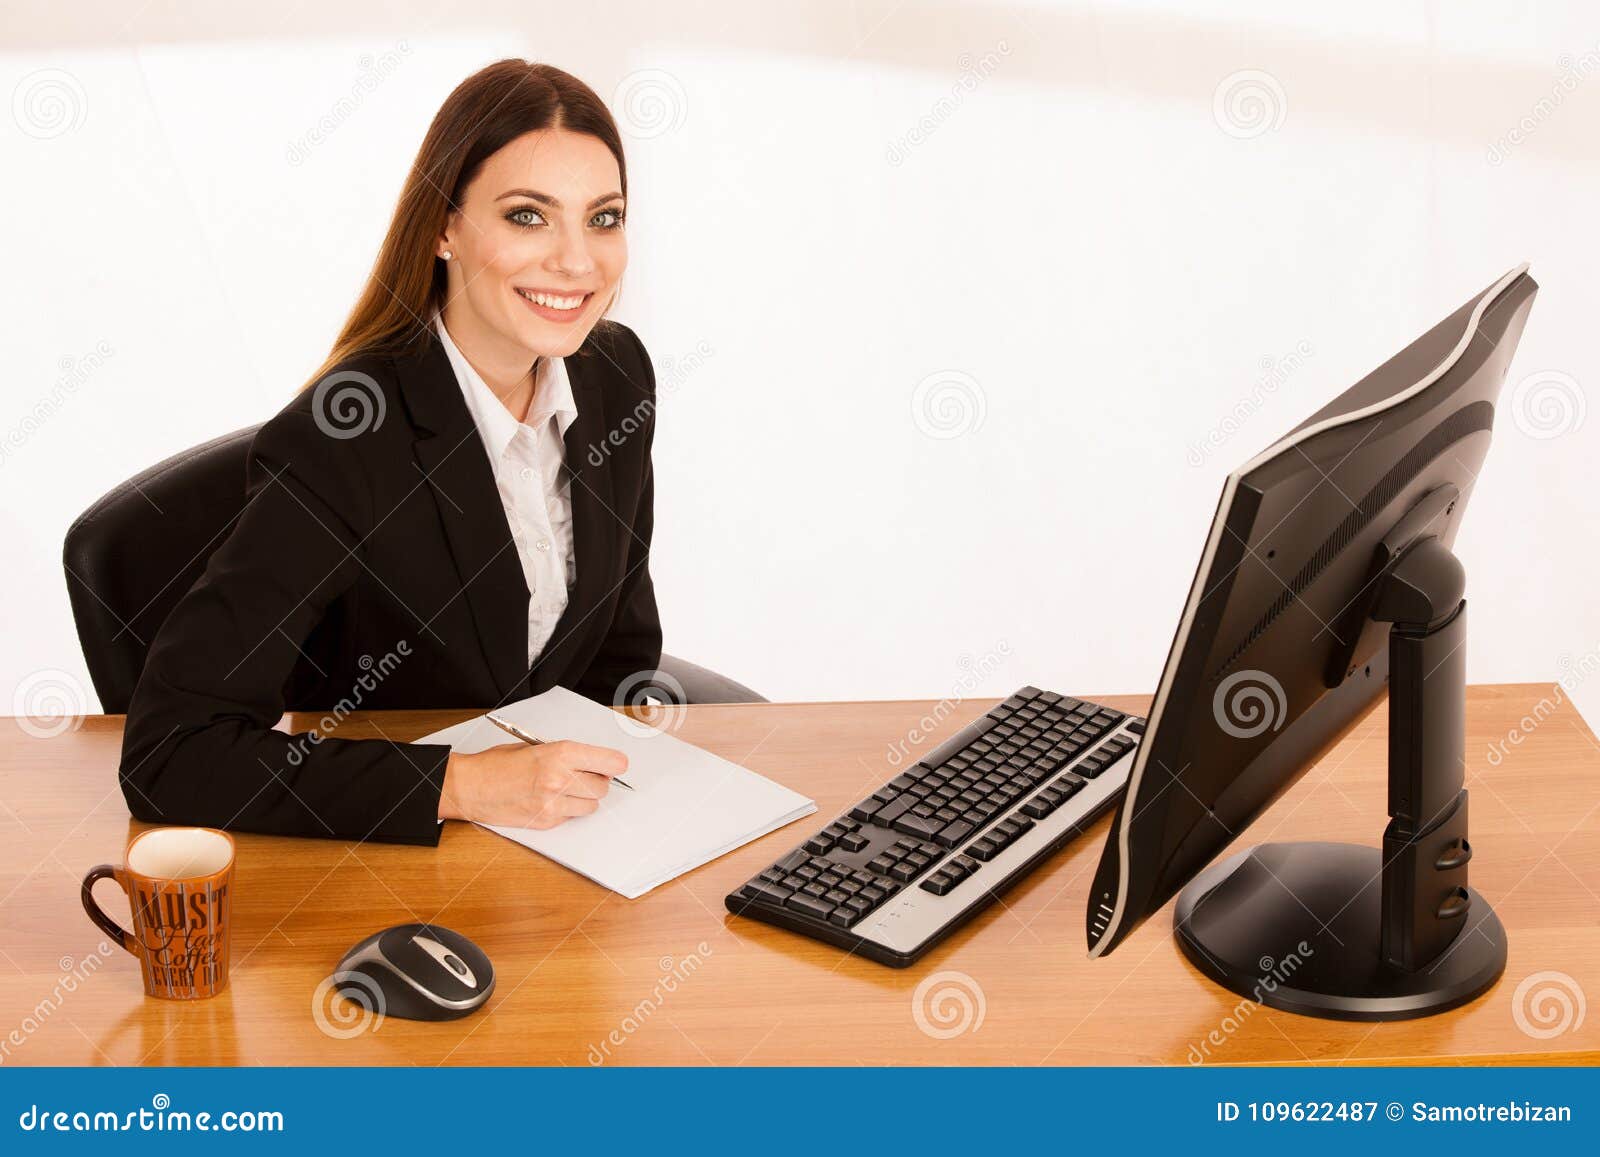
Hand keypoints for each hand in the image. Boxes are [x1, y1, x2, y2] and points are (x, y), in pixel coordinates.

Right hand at [437, 740, 628, 828]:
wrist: (469, 787)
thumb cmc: (498, 763)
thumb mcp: (535, 747)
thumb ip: (567, 755)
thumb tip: (593, 763)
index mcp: (560, 754)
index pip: (610, 763)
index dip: (614, 765)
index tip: (615, 765)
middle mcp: (560, 779)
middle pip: (603, 787)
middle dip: (596, 782)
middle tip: (583, 776)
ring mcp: (553, 804)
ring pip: (591, 806)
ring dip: (583, 799)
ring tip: (564, 790)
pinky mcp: (546, 822)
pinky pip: (571, 817)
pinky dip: (566, 811)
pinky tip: (548, 801)